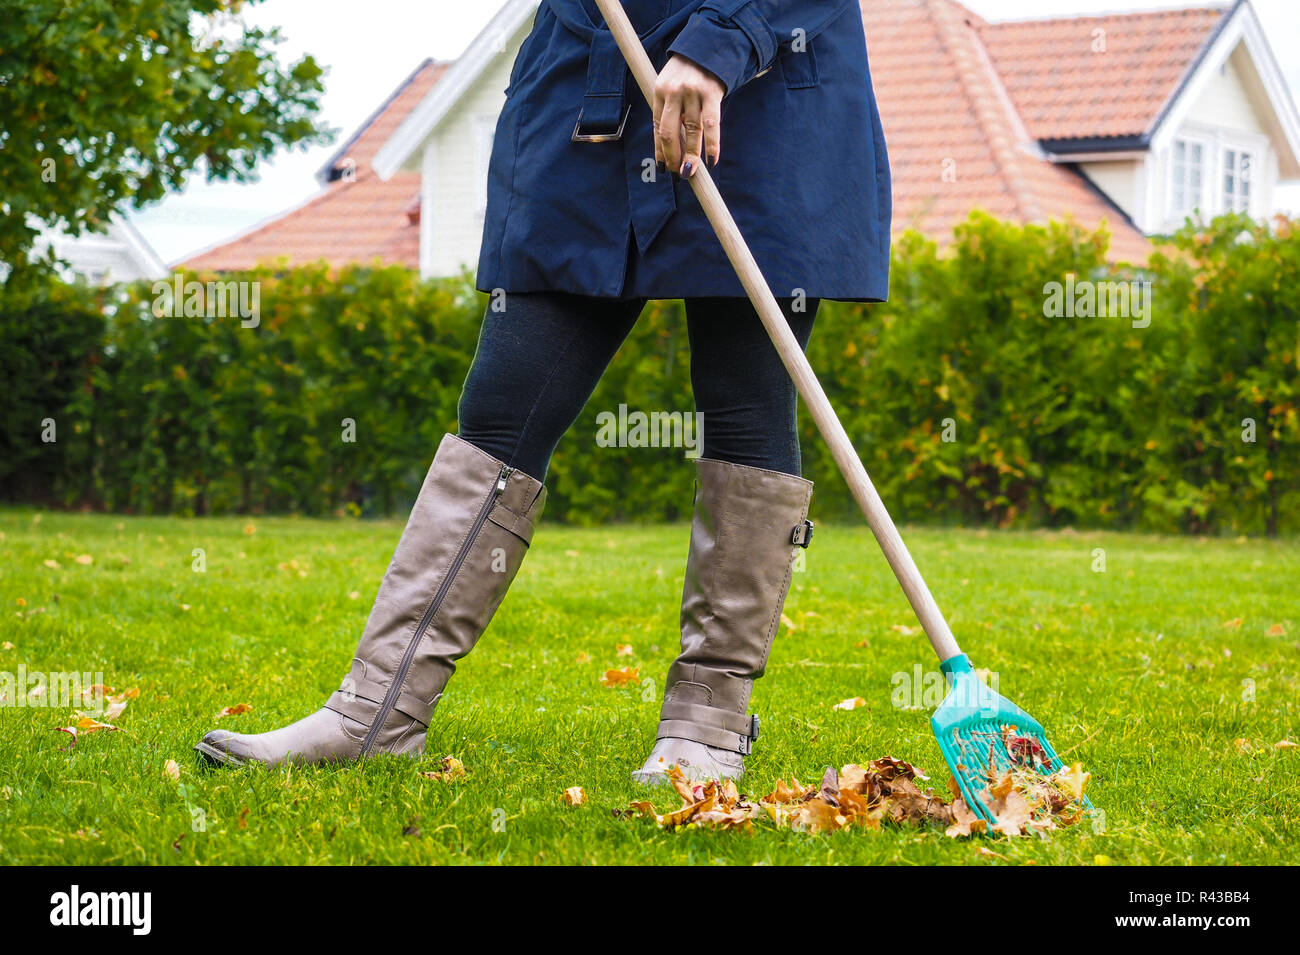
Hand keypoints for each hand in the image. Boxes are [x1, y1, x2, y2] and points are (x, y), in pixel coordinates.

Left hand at [653, 54, 724, 178]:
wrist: (709, 46)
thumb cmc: (687, 73)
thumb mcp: (671, 87)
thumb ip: (669, 112)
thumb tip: (670, 149)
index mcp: (660, 91)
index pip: (658, 127)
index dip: (660, 151)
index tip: (664, 168)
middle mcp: (674, 91)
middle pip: (670, 132)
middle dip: (673, 157)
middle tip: (678, 174)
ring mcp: (693, 92)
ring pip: (692, 131)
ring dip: (691, 156)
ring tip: (690, 172)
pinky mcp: (711, 93)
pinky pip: (712, 124)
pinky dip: (712, 145)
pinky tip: (711, 161)